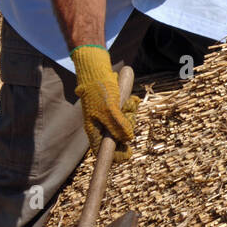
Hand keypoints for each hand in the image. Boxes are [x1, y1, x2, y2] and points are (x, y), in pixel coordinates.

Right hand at [71, 46, 139, 162]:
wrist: (97, 71)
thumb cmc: (100, 90)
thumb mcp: (110, 109)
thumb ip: (118, 126)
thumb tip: (128, 140)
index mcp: (95, 130)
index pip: (104, 151)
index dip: (116, 155)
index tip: (129, 153)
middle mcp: (101, 126)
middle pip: (119, 138)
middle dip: (127, 128)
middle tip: (128, 115)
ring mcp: (109, 118)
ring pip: (125, 125)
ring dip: (130, 115)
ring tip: (129, 104)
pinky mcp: (116, 110)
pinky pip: (127, 114)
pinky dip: (131, 108)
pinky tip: (131, 100)